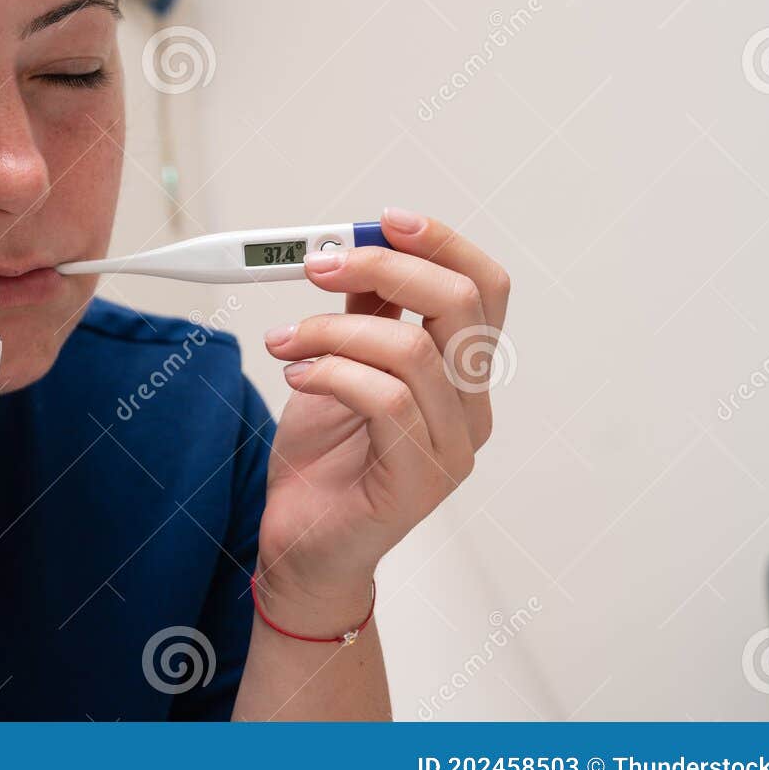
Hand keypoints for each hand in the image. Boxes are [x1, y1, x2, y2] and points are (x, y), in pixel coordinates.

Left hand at [256, 207, 511, 623]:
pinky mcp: (417, 482)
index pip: (484, 289)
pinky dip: (331, 372)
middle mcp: (470, 410)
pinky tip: (296, 374)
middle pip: (461, 306)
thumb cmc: (325, 463)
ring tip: (285, 341)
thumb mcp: (341, 366)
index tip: (383, 221)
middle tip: (318, 265)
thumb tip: (359, 249)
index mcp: (461, 375)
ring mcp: (451, 448)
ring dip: (332, 330)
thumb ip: (365, 316)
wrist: (301, 548)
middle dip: (384, 268)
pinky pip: (385, 401)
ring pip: (411, 351)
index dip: (442, 244)